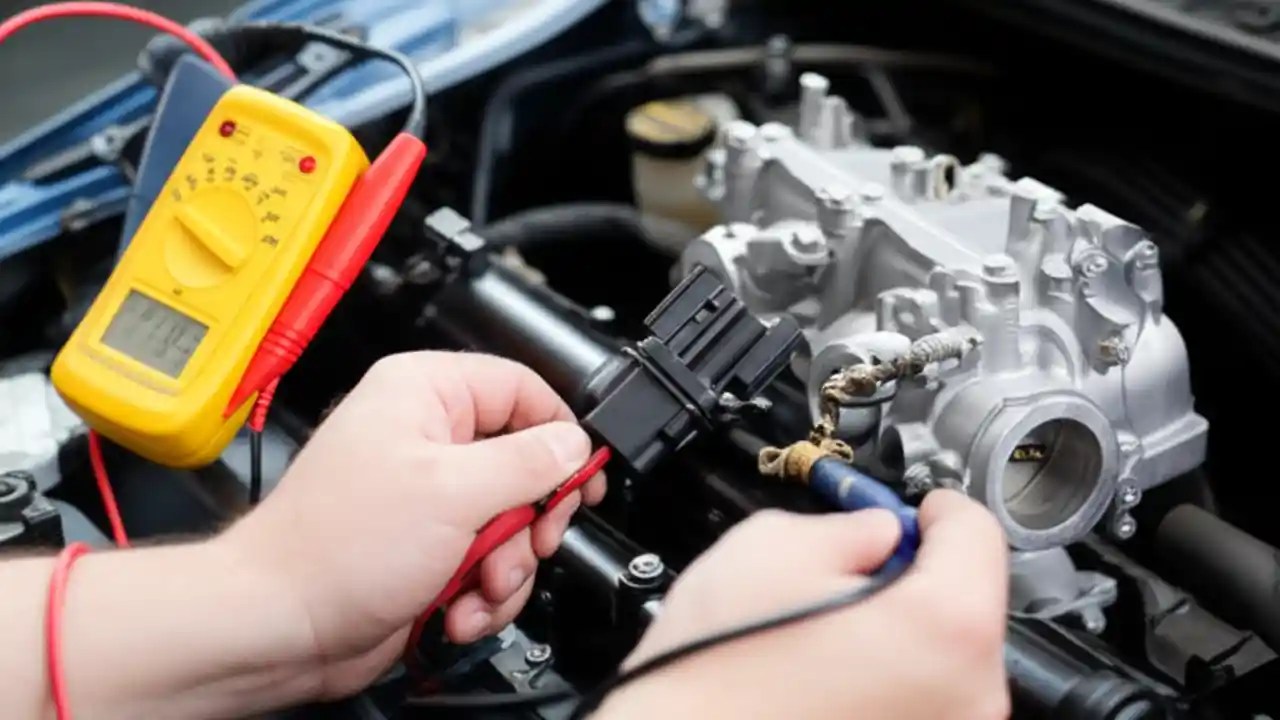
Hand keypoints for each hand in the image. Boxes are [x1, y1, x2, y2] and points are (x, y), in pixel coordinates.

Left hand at [219, 351, 605, 698]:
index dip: (560, 435)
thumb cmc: (333, 546)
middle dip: (531, 520)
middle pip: (527, 465)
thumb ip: (528, 463)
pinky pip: (488, 562)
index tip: (582, 478)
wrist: (281, 625)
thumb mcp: (453, 492)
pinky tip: (456, 608)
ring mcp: (429, 496)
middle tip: (532, 541)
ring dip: (506, 567)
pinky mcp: (429, 546)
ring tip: (478, 587)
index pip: (522, 390)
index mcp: (425, 393)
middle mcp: (427, 438)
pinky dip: (482, 593)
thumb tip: (574, 445)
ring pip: (513, 524)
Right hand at [596, 491, 1008, 719]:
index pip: (977, 532)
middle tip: (857, 566)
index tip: (915, 509)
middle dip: (918, 573)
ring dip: (902, 631)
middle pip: (968, 600)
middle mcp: (968, 695)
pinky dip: (889, 681)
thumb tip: (875, 534)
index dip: (936, 507)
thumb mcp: (774, 545)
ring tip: (828, 628)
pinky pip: (920, 702)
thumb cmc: (714, 673)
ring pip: (944, 658)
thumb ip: (850, 527)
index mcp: (946, 626)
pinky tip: (828, 674)